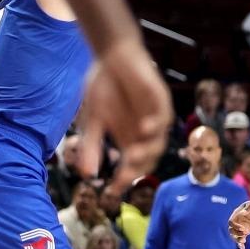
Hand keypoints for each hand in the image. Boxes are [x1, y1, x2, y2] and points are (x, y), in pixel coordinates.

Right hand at [76, 37, 170, 176]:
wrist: (111, 56)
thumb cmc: (102, 87)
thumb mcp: (93, 120)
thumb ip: (92, 145)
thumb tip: (86, 175)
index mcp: (128, 140)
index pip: (129, 167)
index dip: (122, 180)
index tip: (111, 191)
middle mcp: (144, 133)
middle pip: (146, 160)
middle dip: (135, 170)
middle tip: (123, 177)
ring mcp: (154, 118)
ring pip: (157, 143)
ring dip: (146, 152)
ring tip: (131, 157)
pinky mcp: (161, 101)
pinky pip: (163, 118)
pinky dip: (155, 125)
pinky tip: (143, 128)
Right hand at [229, 198, 249, 248]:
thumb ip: (247, 209)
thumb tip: (243, 213)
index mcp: (236, 215)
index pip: (231, 222)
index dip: (235, 226)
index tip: (242, 228)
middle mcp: (238, 222)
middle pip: (231, 230)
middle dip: (236, 233)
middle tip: (245, 233)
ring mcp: (242, 227)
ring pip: (235, 236)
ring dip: (238, 239)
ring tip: (243, 241)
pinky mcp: (247, 231)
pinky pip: (242, 238)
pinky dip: (241, 244)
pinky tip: (243, 248)